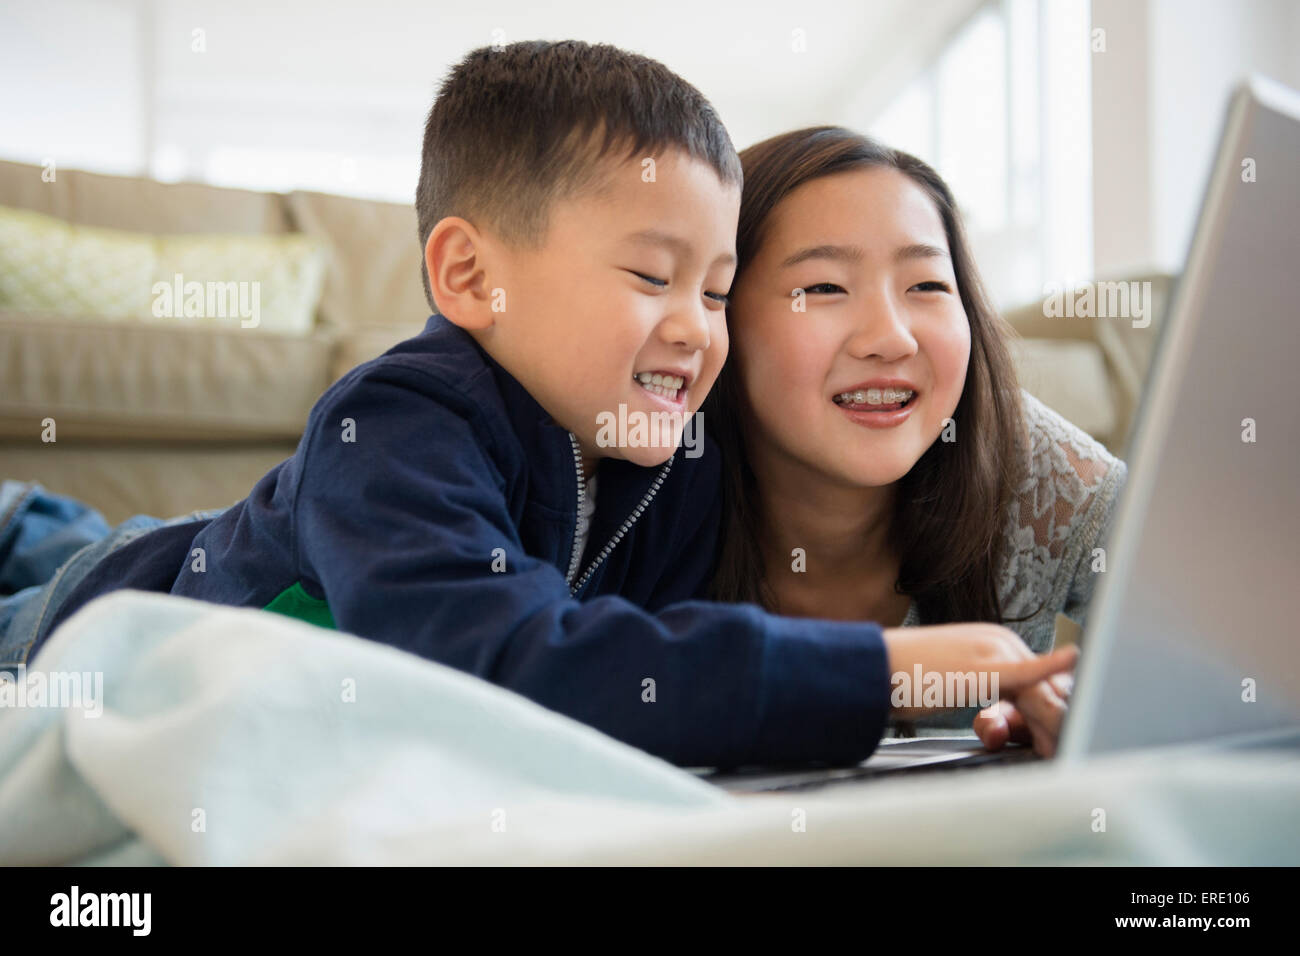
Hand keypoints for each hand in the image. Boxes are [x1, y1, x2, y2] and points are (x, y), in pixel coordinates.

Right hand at [880, 623, 1077, 755]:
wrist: (876, 668)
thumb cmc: (905, 679)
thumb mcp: (952, 682)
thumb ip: (981, 691)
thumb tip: (998, 716)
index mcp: (994, 642)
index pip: (1039, 679)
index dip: (1050, 712)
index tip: (1053, 741)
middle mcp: (1000, 640)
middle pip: (1046, 687)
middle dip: (1056, 722)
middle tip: (1061, 752)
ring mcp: (997, 651)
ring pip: (1042, 692)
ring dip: (1053, 725)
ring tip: (1053, 752)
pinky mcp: (991, 666)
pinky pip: (1033, 676)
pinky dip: (1055, 676)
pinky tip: (1074, 664)